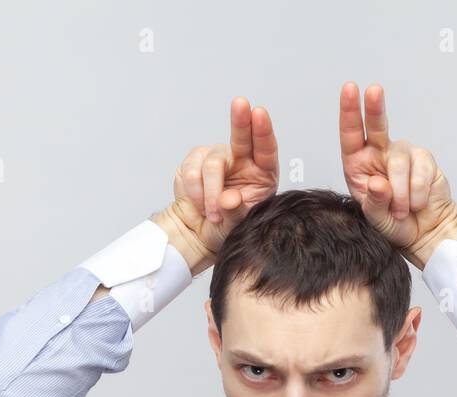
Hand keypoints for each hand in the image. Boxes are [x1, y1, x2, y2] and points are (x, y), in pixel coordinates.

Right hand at [160, 96, 278, 267]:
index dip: (263, 131)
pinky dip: (194, 193)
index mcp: (262, 173)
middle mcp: (241, 160)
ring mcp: (218, 158)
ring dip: (210, 193)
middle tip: (240, 104)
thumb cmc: (226, 227)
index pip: (265, 148)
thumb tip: (229, 198)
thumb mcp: (238, 224)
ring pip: (212, 164)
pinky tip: (199, 205)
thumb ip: (236, 211)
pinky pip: (191, 172)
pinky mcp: (194, 162)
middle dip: (240, 121)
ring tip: (212, 214)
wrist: (198, 233)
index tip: (259, 114)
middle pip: (242, 136)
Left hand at [338, 81, 456, 268]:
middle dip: (375, 107)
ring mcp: (402, 155)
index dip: (350, 111)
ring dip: (401, 192)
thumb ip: (375, 203)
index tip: (350, 89)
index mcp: (358, 164)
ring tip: (402, 210)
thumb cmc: (394, 223)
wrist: (425, 231)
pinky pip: (420, 171)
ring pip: (399, 161)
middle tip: (374, 90)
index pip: (351, 134)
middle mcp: (379, 154)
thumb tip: (378, 184)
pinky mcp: (424, 160)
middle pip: (377, 125)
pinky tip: (418, 203)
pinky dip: (417, 193)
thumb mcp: (376, 219)